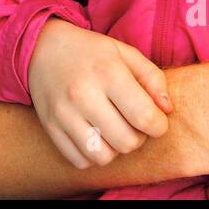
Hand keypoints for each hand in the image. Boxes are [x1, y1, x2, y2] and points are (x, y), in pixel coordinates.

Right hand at [27, 18, 172, 167]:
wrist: (42, 47)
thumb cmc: (90, 51)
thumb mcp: (124, 52)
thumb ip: (153, 78)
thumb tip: (167, 110)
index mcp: (107, 73)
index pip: (145, 117)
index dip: (159, 125)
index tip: (156, 119)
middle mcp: (83, 95)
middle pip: (127, 142)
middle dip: (138, 138)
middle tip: (133, 123)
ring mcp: (63, 114)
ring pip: (103, 157)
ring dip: (115, 149)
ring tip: (113, 130)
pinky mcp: (50, 128)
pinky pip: (80, 161)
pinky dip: (92, 154)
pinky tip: (94, 134)